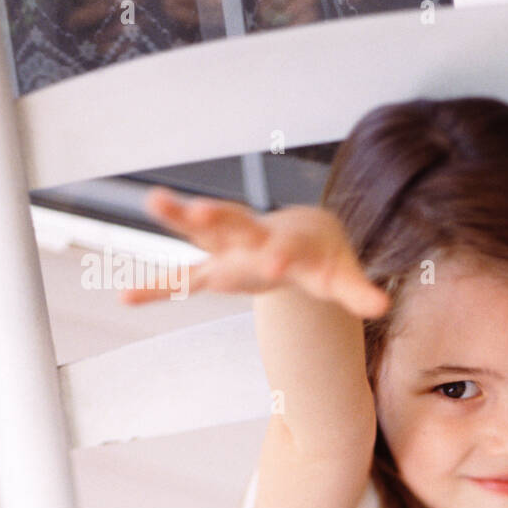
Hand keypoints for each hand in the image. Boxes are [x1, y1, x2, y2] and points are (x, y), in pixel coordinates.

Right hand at [120, 187, 390, 318]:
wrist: (308, 235)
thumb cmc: (325, 258)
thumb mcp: (341, 277)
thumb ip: (358, 292)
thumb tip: (382, 306)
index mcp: (288, 242)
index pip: (283, 248)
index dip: (281, 257)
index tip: (276, 265)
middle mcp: (254, 238)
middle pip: (234, 224)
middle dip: (216, 218)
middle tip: (197, 210)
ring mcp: (230, 249)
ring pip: (201, 232)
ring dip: (178, 218)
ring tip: (152, 200)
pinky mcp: (214, 265)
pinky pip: (181, 278)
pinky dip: (156, 288)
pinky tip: (126, 298)